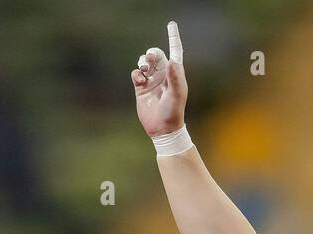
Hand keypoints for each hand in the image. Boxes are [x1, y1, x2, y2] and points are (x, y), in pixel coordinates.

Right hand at [132, 21, 187, 137]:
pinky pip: (136, 73)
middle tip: (150, 59)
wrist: (162, 129)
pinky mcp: (141, 88)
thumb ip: (175, 77)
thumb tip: (172, 60)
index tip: (171, 24)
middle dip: (152, 53)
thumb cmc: (173, 113)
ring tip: (144, 70)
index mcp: (175, 74)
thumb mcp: (177, 95)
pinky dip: (136, 74)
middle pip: (156, 55)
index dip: (173, 38)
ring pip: (145, 62)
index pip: (175, 52)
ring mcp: (152, 81)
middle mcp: (164, 75)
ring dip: (143, 62)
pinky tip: (140, 81)